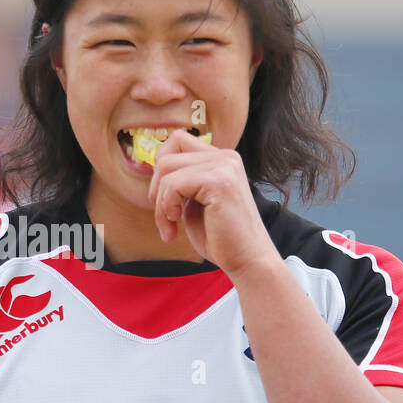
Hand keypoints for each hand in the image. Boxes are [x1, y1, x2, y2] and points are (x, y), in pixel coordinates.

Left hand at [145, 131, 281, 279]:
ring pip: (166, 169)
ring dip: (160, 203)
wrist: (247, 260)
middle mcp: (226, 157)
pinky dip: (166, 208)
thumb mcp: (195, 201)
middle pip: (166, 155)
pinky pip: (173, 185)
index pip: (177, 141)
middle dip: (156, 189)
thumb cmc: (221, 237)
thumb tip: (155, 165)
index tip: (164, 200)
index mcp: (221, 159)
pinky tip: (174, 227)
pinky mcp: (219, 181)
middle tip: (165, 219)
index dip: (161, 170)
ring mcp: (224, 166)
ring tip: (170, 227)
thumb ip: (182, 181)